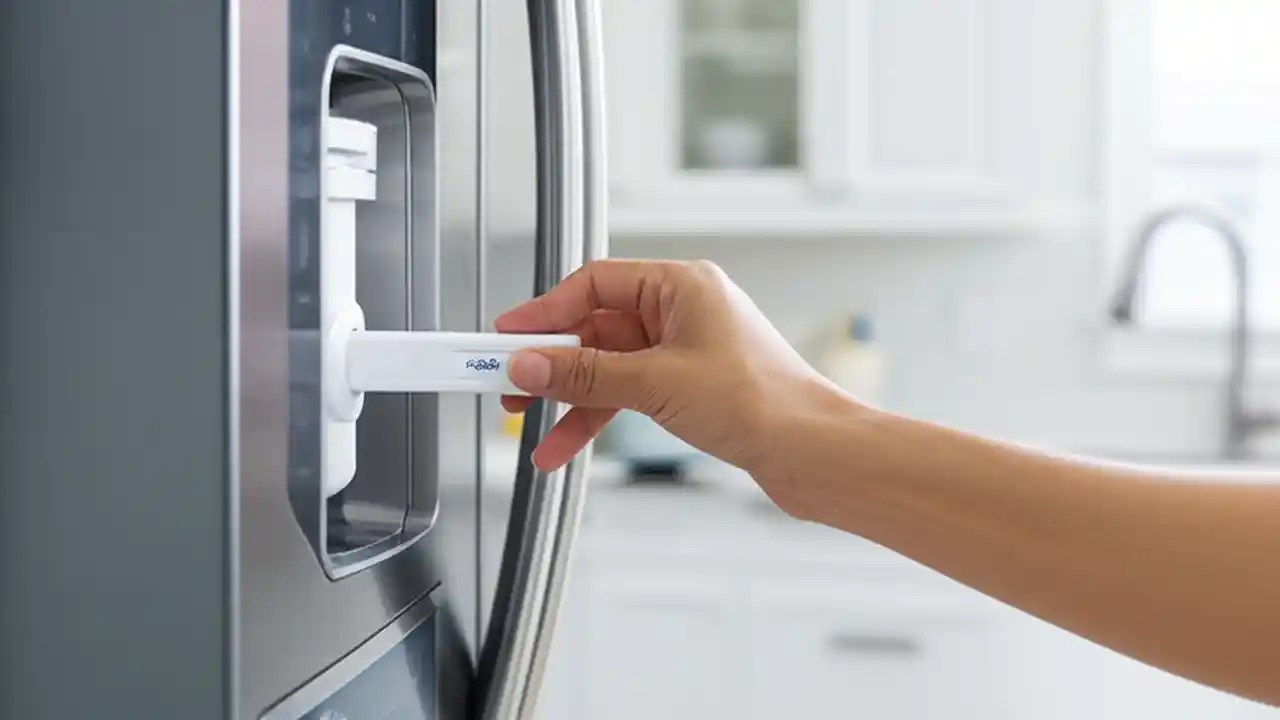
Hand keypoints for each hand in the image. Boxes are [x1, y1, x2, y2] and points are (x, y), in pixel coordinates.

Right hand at [496, 259, 847, 480]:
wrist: (813, 453)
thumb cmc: (763, 402)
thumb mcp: (656, 383)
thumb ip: (585, 376)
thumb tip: (529, 366)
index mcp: (682, 286)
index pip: (594, 284)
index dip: (545, 312)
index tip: (506, 337)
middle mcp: (683, 311)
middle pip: (595, 326)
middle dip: (550, 362)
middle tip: (508, 385)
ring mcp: (685, 350)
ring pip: (607, 366)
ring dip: (568, 398)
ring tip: (528, 426)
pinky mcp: (688, 387)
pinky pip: (626, 394)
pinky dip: (596, 418)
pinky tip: (565, 447)